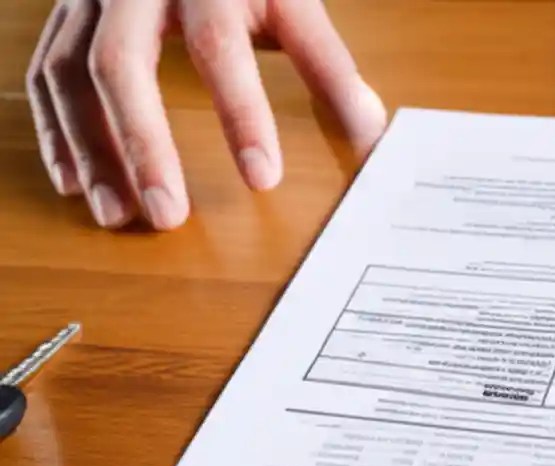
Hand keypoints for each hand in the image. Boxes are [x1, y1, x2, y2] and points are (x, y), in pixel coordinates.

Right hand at [26, 0, 386, 230]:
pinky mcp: (65, 15)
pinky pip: (45, 73)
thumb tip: (371, 132)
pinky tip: (75, 183)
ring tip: (117, 216)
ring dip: (91, 150)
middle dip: (144, 144)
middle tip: (170, 216)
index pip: (220, 48)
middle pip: (122, 63)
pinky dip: (55, 131)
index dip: (241, 115)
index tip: (263, 179)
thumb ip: (327, 65)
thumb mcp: (290, 2)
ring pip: (69, 73)